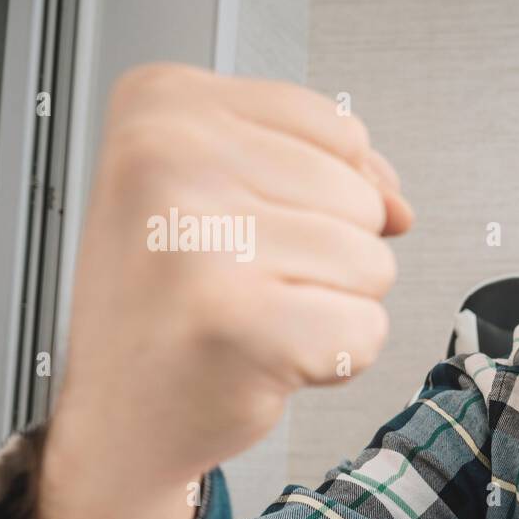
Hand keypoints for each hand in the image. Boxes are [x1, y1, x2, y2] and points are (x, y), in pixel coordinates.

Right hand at [35, 63, 413, 518]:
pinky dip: (335, 358)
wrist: (120, 415)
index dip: (324, 194)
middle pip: (361, 198)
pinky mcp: (239, 321)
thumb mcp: (230, 194)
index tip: (244, 224)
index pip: (340, 131)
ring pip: (371, 261)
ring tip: (254, 316)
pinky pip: (365, 330)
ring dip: (331, 305)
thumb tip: (398, 203)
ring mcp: (198, 239)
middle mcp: (167, 156)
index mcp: (163, 103)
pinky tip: (266, 357)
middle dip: (328, 254)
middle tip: (242, 282)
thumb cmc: (172, 301)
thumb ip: (327, 172)